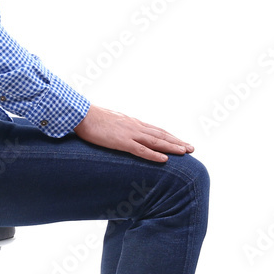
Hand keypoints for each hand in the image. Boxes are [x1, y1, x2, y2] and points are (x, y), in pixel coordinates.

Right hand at [73, 104, 193, 162]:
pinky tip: (165, 159)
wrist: (82, 114)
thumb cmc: (92, 118)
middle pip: (161, 135)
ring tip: (186, 152)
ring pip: (156, 141)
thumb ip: (119, 128)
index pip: (156, 130)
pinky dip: (154, 154)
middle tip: (192, 149)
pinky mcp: (121, 142)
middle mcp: (135, 127)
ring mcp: (130, 134)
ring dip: (172, 147)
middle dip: (177, 142)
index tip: (181, 142)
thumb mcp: (111, 122)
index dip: (170, 137)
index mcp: (133, 123)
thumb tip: (122, 133)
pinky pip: (141, 150)